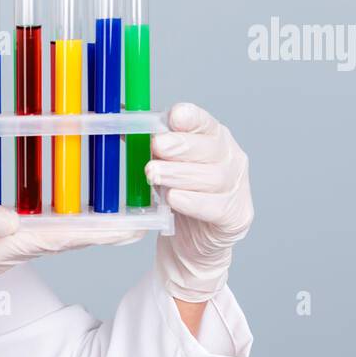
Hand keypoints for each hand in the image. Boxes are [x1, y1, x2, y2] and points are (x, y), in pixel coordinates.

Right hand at [0, 199, 142, 314]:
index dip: (95, 232)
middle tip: (142, 221)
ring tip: (120, 217)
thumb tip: (11, 218)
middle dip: (104, 232)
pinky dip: (65, 225)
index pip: (56, 238)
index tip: (129, 228)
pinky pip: (39, 235)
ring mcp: (2, 250)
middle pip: (66, 240)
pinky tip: (77, 216)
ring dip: (88, 229)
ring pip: (55, 238)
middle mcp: (6, 252)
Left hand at [145, 102, 253, 302]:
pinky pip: (216, 207)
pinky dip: (193, 202)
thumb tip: (119, 123)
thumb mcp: (161, 164)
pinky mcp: (235, 216)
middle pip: (211, 147)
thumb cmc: (178, 192)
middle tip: (157, 146)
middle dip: (181, 146)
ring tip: (154, 175)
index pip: (205, 122)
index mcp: (212, 138)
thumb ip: (146, 143)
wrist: (193, 240)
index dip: (191, 118)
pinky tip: (174, 199)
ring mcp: (236, 187)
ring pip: (213, 177)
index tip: (174, 116)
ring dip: (180, 174)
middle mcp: (230, 159)